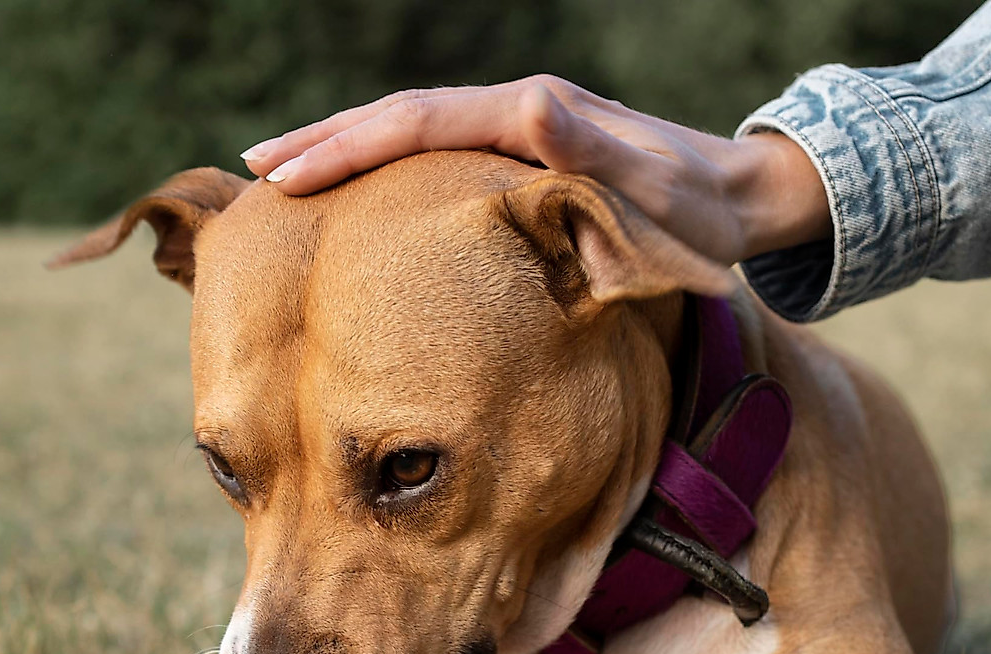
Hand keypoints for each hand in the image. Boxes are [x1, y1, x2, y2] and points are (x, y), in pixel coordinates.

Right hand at [241, 76, 831, 264]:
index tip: (284, 172)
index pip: (419, 122)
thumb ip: (594, 149)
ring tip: (286, 174)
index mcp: (533, 114)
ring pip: (415, 132)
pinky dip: (391, 166)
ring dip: (348, 149)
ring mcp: (521, 129)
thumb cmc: (698, 212)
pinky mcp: (527, 153)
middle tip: (253, 170)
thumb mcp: (656, 187)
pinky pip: (440, 155)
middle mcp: (520, 110)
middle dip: (325, 141)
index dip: (348, 145)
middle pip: (401, 118)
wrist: (738, 197)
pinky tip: (367, 189)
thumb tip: (531, 104)